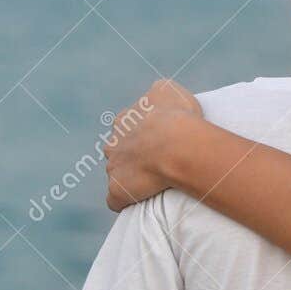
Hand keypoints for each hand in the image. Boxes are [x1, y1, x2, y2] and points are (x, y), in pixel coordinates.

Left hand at [102, 79, 201, 210]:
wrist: (177, 145)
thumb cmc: (177, 117)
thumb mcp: (168, 89)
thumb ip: (157, 92)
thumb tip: (156, 95)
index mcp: (123, 120)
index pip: (125, 127)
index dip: (141, 134)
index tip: (158, 139)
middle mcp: (113, 143)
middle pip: (117, 150)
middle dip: (131, 155)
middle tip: (157, 160)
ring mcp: (113, 167)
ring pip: (117, 173)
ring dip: (130, 177)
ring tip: (154, 182)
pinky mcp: (117, 189)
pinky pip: (116, 199)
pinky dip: (124, 200)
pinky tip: (138, 200)